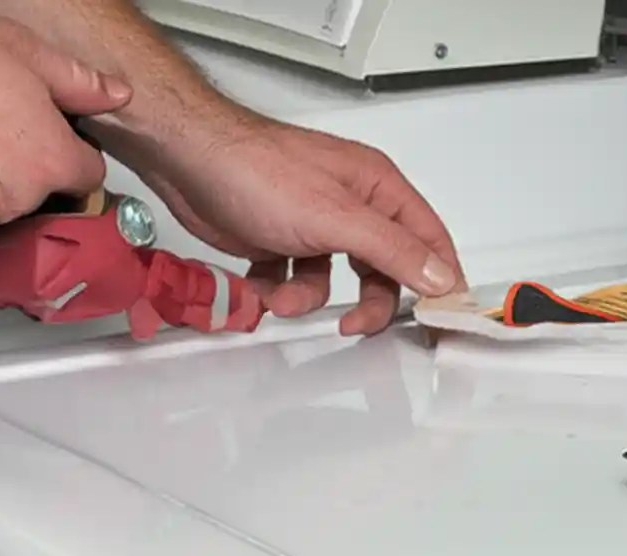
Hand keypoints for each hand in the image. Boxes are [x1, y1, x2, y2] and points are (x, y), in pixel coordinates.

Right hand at [0, 2, 131, 243]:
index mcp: (48, 158)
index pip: (90, 174)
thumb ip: (77, 81)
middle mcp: (16, 197)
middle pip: (45, 193)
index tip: (60, 138)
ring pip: (2, 208)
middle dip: (32, 166)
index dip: (75, 151)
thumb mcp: (19, 49)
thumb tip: (113, 94)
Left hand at [91, 107, 466, 335]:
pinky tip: (260, 283)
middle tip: (354, 324)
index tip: (439, 316)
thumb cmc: (255, 169)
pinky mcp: (279, 238)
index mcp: (377, 188)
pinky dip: (276, 290)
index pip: (428, 240)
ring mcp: (314, 222)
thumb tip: (439, 275)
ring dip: (306, 298)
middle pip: (382, 269)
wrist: (187, 160)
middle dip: (366, 302)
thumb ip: (392, 250)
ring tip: (282, 296)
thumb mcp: (336, 217)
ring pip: (331, 282)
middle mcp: (351, 204)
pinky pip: (292, 280)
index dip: (439, 279)